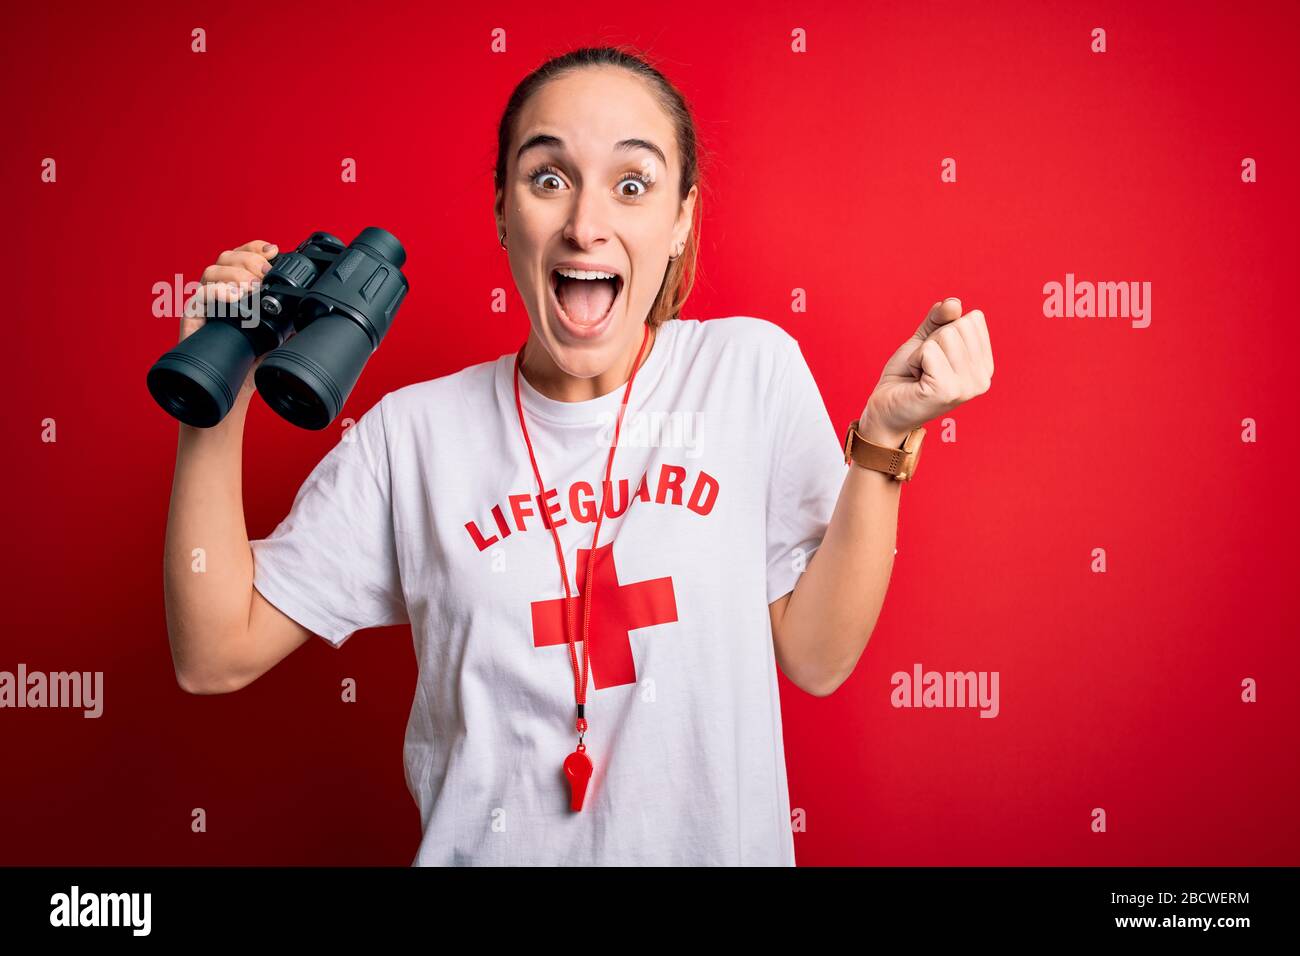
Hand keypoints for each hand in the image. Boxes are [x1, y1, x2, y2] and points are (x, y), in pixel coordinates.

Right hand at [180, 239, 278, 399]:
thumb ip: (291, 322)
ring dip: (234, 273)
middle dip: (248, 259)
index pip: (242, 256)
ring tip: (251, 287)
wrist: (234, 390)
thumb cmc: (253, 362)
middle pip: (226, 257)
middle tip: (265, 275)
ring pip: (212, 271)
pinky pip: (200, 296)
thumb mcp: (279, 337)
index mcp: (238, 289)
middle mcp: (220, 292)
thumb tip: (310, 314)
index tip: (273, 250)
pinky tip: (235, 297)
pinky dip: (218, 292)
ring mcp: (206, 304)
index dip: (255, 247)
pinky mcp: (193, 318)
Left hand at [858, 297, 993, 445]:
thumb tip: (954, 303)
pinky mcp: (947, 391)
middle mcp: (982, 378)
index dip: (944, 332)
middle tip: (924, 367)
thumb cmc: (906, 377)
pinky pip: (928, 351)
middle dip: (932, 342)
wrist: (885, 409)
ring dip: (921, 352)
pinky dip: (914, 360)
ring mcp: (967, 387)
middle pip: (959, 326)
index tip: (934, 357)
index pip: (973, 320)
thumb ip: (940, 319)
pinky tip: (915, 380)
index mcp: (984, 365)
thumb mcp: (925, 340)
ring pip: (945, 336)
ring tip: (919, 374)